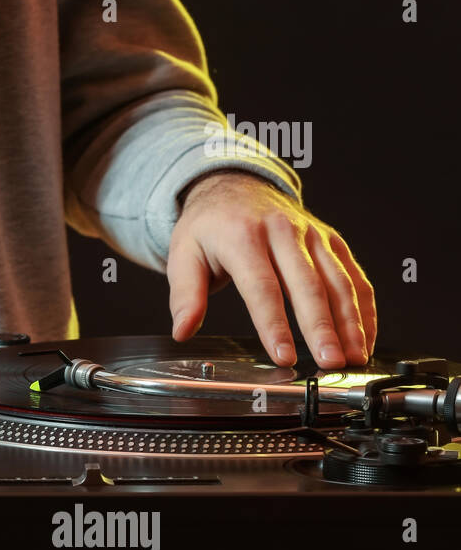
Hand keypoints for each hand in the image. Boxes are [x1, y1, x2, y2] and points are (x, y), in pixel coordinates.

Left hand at [167, 172, 375, 369]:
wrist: (234, 186)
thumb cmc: (209, 226)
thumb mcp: (183, 254)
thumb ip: (185, 295)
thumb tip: (183, 330)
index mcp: (243, 236)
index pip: (262, 287)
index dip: (274, 324)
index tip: (284, 356)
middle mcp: (283, 232)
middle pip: (308, 285)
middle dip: (322, 328)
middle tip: (330, 362)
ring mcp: (312, 235)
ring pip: (339, 281)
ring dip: (351, 322)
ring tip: (354, 357)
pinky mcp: (331, 240)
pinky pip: (353, 274)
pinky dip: (363, 307)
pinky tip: (366, 336)